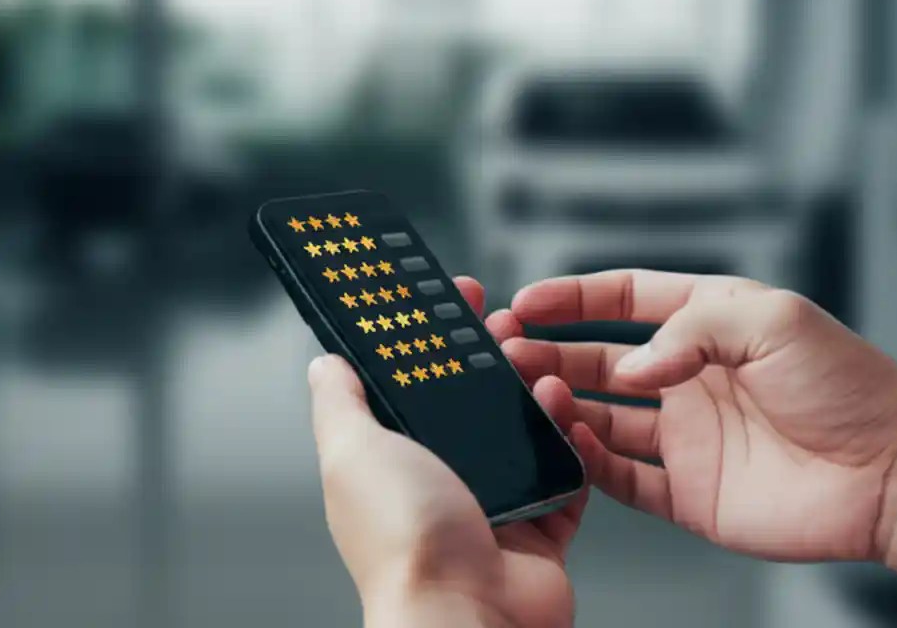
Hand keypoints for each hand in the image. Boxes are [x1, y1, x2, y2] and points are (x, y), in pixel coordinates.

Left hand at [307, 278, 589, 627]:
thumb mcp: (353, 452)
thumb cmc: (406, 543)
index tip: (449, 301)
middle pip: (471, 403)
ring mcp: (492, 505)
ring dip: (535, 395)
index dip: (428, 339)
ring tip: (543, 367)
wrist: (468, 616)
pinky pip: (565, 477)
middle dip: (492, 358)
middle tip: (509, 326)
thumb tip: (323, 363)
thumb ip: (339, 404)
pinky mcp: (540, 529)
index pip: (410, 384)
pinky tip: (570, 415)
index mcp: (391, 461)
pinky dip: (572, 446)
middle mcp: (440, 482)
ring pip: (522, 433)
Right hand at [485, 270, 896, 562]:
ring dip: (559, 403)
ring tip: (528, 393)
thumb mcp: (771, 321)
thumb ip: (690, 332)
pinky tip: (565, 443)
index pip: (624, 301)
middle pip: (598, 360)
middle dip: (549, 352)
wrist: (892, 474)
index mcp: (709, 323)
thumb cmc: (848, 386)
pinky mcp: (687, 490)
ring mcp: (685, 436)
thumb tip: (629, 368)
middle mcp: (689, 377)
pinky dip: (585, 462)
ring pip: (599, 417)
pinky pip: (619, 477)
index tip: (527, 301)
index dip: (573, 299)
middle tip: (508, 352)